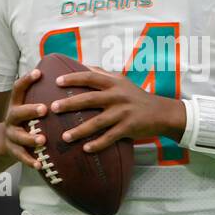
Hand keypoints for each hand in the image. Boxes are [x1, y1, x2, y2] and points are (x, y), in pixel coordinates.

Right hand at [3, 69, 47, 169]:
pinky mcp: (13, 151)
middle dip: (30, 110)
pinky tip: (39, 165)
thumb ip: (41, 95)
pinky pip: (21, 157)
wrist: (3, 141)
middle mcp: (12, 118)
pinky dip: (30, 161)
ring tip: (42, 140)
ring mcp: (11, 135)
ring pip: (19, 137)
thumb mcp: (27, 105)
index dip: (27, 80)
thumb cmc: (25, 120)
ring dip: (30, 138)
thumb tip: (66, 79)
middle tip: (44, 109)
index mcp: (16, 104)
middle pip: (18, 113)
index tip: (39, 72)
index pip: (18, 88)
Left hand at [51, 69, 185, 152]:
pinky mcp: (128, 128)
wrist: (161, 112)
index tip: (57, 81)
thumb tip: (83, 65)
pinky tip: (86, 149)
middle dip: (70, 103)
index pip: (91, 78)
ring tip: (64, 136)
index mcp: (114, 83)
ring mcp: (123, 113)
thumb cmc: (137, 96)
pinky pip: (110, 137)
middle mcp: (117, 97)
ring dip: (80, 130)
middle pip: (90, 99)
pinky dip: (98, 144)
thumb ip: (102, 74)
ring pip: (98, 122)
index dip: (74, 78)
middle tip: (53, 108)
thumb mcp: (122, 81)